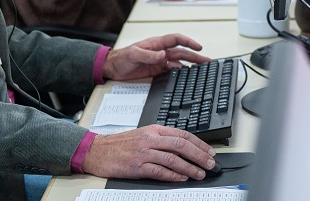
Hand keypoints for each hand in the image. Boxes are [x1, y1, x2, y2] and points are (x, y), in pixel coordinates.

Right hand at [81, 125, 215, 180]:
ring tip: (199, 174)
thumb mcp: (144, 134)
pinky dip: (173, 175)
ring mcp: (144, 152)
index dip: (199, 143)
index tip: (210, 151)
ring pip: (173, 159)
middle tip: (210, 164)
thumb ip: (162, 138)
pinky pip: (159, 171)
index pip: (182, 134)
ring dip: (189, 167)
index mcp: (154, 129)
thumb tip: (184, 146)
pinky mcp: (137, 166)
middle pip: (181, 145)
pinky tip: (182, 178)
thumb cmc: (122, 144)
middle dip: (199, 155)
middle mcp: (151, 139)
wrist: (99, 150)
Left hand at [102, 34, 208, 81]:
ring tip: (201, 69)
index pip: (176, 40)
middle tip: (207, 61)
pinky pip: (171, 71)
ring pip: (179, 62)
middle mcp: (160, 51)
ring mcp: (159, 61)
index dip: (188, 42)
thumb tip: (163, 55)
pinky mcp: (157, 70)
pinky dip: (180, 73)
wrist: (113, 68)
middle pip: (181, 52)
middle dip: (195, 55)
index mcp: (157, 44)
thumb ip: (148, 54)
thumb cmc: (122, 57)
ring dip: (190, 65)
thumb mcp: (134, 54)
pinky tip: (186, 77)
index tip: (199, 47)